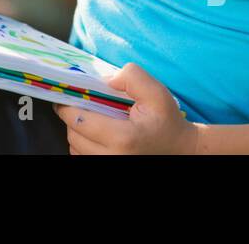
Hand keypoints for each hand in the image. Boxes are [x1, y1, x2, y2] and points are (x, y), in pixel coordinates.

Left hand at [53, 63, 198, 153]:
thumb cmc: (167, 121)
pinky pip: (82, 156)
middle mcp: (113, 158)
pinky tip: (96, 133)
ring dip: (77, 131)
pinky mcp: (108, 170)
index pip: (78, 120)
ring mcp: (110, 167)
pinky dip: (83, 144)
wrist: (181, 149)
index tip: (67, 93)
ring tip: (92, 118)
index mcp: (123, 139)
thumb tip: (105, 79)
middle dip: (72, 116)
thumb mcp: (156, 93)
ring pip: (75, 147)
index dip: (68, 104)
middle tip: (81, 102)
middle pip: (73, 134)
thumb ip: (131, 77)